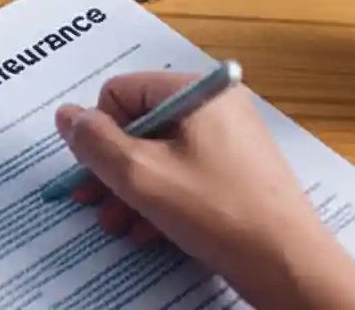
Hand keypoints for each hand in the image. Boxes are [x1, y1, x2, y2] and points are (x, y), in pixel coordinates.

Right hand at [55, 72, 354, 309]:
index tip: (92, 173)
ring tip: (118, 225)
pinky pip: (185, 172)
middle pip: (139, 124)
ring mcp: (229, 136)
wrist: (288, 263)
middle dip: (111, 167)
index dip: (99, 133)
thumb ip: (95, 142)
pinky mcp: (236, 169)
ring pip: (159, 153)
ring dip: (131, 189)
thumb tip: (67, 115)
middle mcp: (214, 104)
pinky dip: (162, 198)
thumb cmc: (217, 213)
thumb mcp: (140, 176)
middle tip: (90, 203)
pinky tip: (149, 232)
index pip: (121, 92)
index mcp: (195, 90)